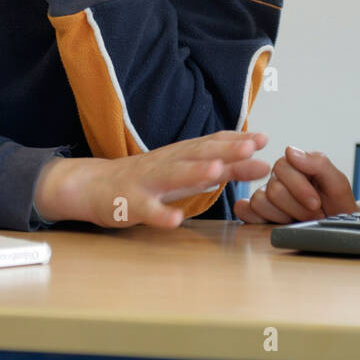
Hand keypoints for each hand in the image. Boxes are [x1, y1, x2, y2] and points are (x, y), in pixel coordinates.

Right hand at [35, 129, 268, 227]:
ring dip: (193, 172)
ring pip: (171, 175)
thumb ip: (223, 169)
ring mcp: (146, 183)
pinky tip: (174, 219)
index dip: (237, 142)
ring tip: (215, 171)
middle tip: (250, 148)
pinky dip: (160, 214)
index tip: (265, 140)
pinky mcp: (129, 204)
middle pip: (196, 154)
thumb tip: (262, 163)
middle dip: (223, 151)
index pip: (212, 144)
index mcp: (181, 156)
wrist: (93, 186)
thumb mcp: (187, 173)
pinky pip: (145, 210)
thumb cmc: (147, 180)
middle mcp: (166, 163)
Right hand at [234, 146, 357, 223]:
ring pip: (259, 201)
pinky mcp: (256, 213)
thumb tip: (289, 150)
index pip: (282, 166)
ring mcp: (265, 196)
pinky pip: (244, 210)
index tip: (317, 203)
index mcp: (294, 165)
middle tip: (313, 214)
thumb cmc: (338, 207)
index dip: (300, 189)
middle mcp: (276, 178)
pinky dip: (256, 218)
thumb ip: (318, 163)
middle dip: (297, 207)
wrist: (337, 232)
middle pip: (273, 188)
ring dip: (284, 217)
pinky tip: (275, 223)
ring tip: (299, 221)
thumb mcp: (337, 184)